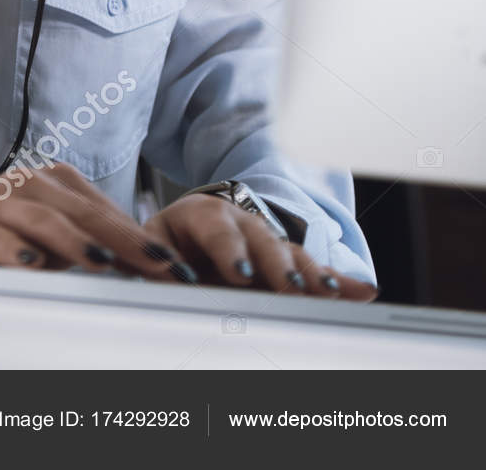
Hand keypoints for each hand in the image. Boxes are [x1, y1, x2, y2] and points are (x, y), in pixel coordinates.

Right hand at [0, 159, 202, 281]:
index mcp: (52, 184)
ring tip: (107, 262)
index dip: (142, 239)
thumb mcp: (40, 231)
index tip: (174, 266)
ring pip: (45, 220)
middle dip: (128, 242)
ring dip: (78, 242)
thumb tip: (137, 267)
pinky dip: (16, 251)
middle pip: (86, 213)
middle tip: (162, 266)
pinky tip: (34, 266)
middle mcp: (28, 186)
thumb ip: (81, 242)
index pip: (106, 211)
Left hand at [137, 192, 378, 299]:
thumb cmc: (173, 240)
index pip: (217, 228)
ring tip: (329, 295)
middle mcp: (243, 223)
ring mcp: (269, 241)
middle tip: (290, 288)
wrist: (191, 228)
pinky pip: (314, 271)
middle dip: (278, 266)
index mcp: (204, 215)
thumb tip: (147, 270)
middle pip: (263, 241)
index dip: (228, 249)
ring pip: (293, 256)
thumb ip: (156, 260)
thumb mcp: (157, 242)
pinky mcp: (288, 262)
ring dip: (311, 276)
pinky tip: (363, 292)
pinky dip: (338, 283)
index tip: (238, 271)